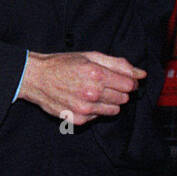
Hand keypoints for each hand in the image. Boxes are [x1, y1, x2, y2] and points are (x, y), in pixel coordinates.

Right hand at [18, 50, 145, 125]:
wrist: (35, 77)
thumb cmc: (61, 64)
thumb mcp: (90, 56)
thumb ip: (118, 64)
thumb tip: (141, 74)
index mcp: (97, 74)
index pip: (129, 84)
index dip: (126, 81)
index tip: (119, 79)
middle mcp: (92, 93)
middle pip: (123, 98)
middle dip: (117, 91)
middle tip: (101, 84)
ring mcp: (84, 108)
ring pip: (114, 110)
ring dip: (107, 102)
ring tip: (91, 93)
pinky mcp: (78, 119)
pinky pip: (98, 117)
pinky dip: (94, 110)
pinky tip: (81, 100)